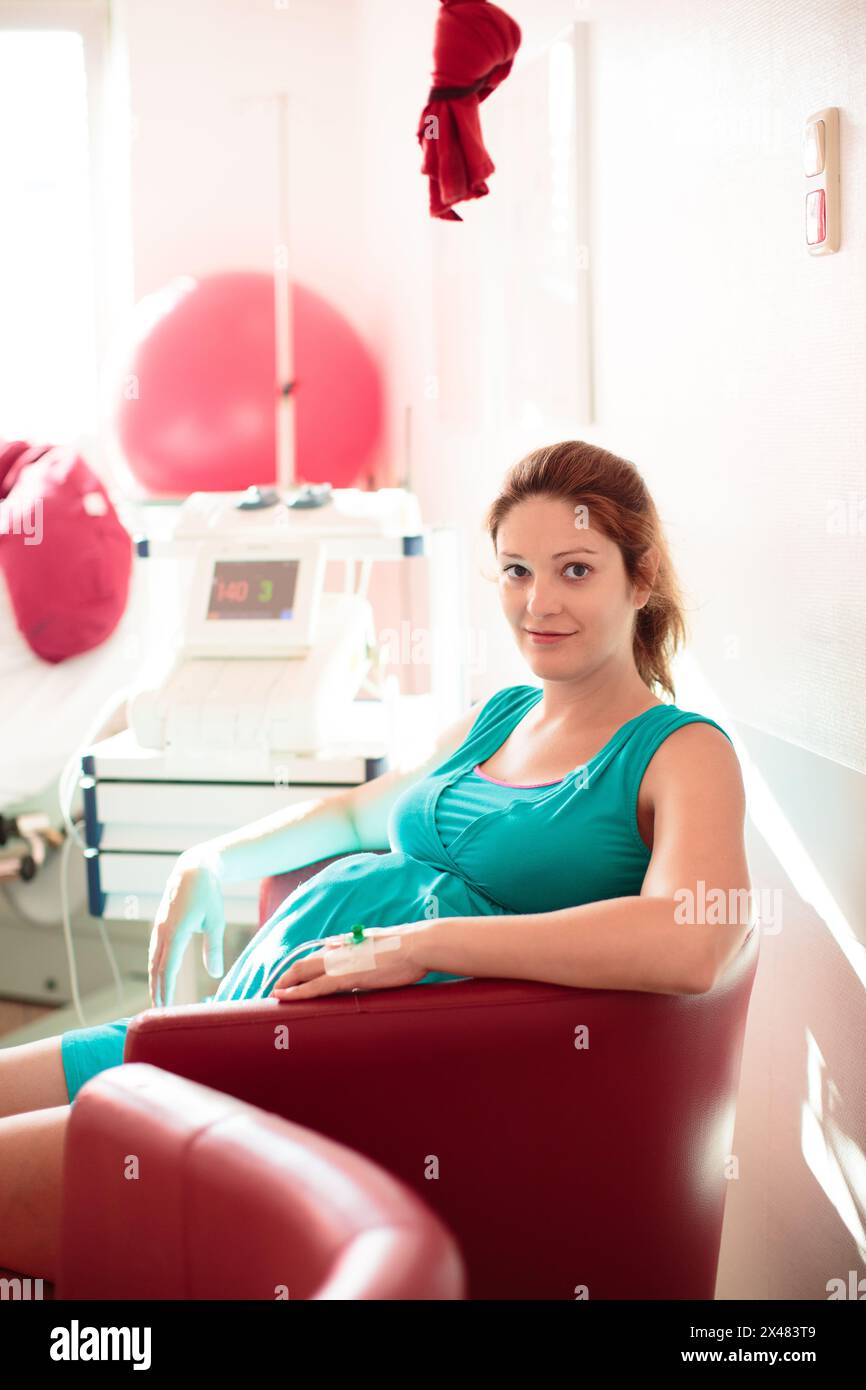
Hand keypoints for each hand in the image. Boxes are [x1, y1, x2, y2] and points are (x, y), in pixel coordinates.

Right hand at [148, 852, 225, 1007]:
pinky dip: (156, 966)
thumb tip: (215, 974)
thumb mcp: (216, 921)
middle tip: (157, 1012)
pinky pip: (155, 950)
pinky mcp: (161, 924)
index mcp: (176, 932)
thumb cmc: (208, 894)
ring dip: (154, 979)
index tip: (165, 1007)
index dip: (166, 989)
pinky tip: (159, 974)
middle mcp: (163, 931)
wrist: (194, 869)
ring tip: (157, 998)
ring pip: (153, 959)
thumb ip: (214, 948)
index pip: (168, 968)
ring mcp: (159, 927)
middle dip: (157, 990)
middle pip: (156, 967)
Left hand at [271, 923, 428, 999]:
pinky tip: (285, 997)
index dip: (301, 968)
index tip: (293, 978)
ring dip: (286, 986)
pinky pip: (315, 987)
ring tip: (274, 995)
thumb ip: (365, 950)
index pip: (316, 956)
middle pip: (303, 964)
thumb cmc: (405, 948)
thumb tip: (362, 956)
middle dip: (286, 977)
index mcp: (346, 944)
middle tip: (275, 990)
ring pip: (303, 974)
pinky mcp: (347, 977)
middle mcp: (339, 951)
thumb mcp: (380, 945)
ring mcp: (341, 964)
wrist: (417, 946)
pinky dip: (297, 992)